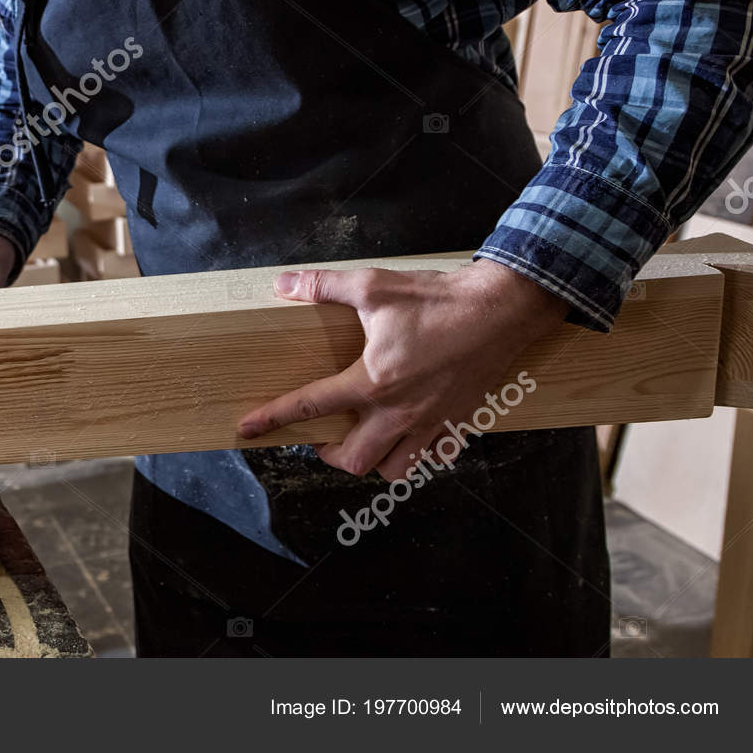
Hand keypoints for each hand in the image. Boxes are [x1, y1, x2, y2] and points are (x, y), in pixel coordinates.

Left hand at [236, 259, 567, 480]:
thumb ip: (323, 287)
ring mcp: (432, 421)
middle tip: (322, 436)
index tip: (248, 429)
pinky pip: (434, 457)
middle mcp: (401, 411)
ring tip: (363, 438)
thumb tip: (284, 283)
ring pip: (396, 468)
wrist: (504, 309)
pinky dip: (417, 455)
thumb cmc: (440, 299)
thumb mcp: (374, 286)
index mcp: (374, 381)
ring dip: (373, 461)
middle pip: (354, 460)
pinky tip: (408, 435)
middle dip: (329, 454)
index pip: (312, 407)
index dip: (274, 418)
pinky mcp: (459, 421)